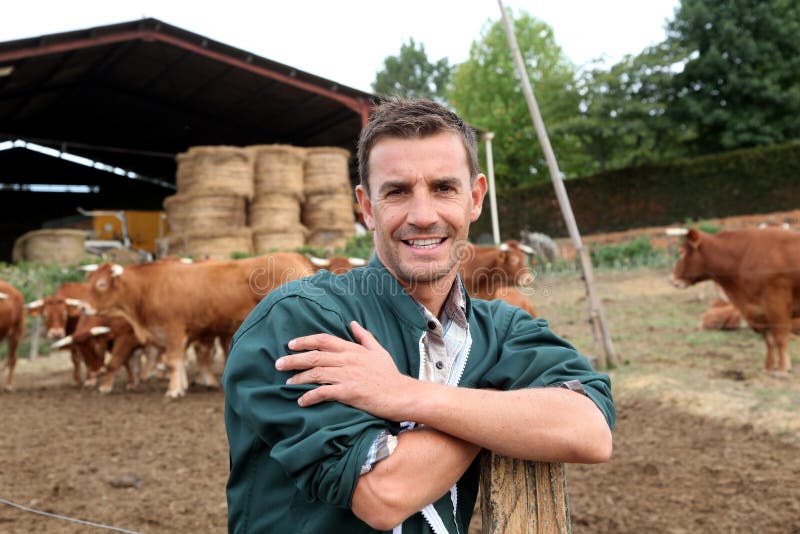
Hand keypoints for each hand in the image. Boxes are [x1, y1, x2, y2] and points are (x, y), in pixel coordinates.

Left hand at [275, 321, 416, 419]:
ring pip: (316, 373)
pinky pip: (324, 392)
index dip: (305, 340)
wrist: (402, 395)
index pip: (324, 340)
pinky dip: (310, 396)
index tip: (290, 344)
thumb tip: (352, 323)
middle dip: (293, 359)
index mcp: (353, 349)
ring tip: (288, 383)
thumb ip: (364, 337)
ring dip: (299, 378)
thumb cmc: (390, 375)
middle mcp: (348, 360)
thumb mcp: (379, 351)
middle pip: (315, 355)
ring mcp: (348, 375)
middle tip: (278, 363)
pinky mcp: (350, 392)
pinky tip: (302, 401)